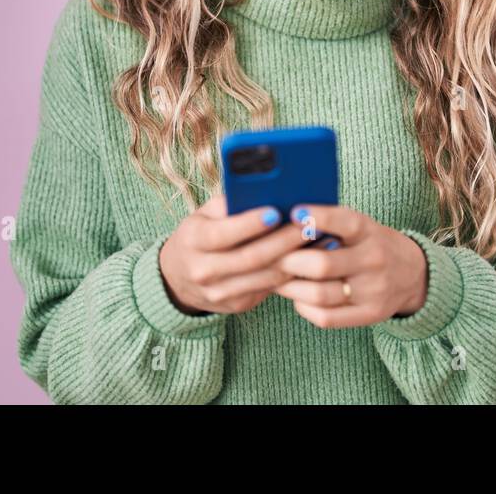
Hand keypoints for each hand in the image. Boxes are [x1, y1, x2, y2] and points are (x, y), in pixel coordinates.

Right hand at [159, 194, 310, 315]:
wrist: (178, 277)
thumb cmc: (200, 234)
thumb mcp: (204, 214)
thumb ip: (230, 204)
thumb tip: (266, 190)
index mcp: (193, 241)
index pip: (223, 234)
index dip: (251, 224)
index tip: (276, 211)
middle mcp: (203, 270)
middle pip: (251, 257)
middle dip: (284, 241)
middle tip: (309, 225)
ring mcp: (220, 292)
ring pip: (265, 276)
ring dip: (295, 259)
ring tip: (317, 240)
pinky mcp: (237, 305)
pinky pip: (270, 288)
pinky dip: (292, 273)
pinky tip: (310, 258)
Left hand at [272, 203, 428, 328]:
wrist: (413, 274)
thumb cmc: (371, 243)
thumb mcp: (360, 225)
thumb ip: (330, 223)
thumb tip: (284, 220)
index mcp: (369, 231)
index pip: (344, 221)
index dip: (318, 218)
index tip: (293, 213)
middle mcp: (373, 260)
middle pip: (322, 265)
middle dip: (288, 261)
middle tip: (269, 258)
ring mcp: (373, 291)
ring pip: (320, 295)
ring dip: (290, 288)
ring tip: (277, 280)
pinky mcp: (370, 314)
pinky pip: (327, 317)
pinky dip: (304, 308)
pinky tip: (298, 298)